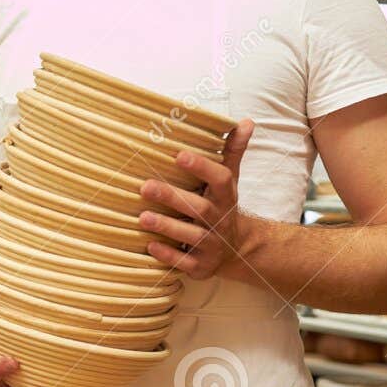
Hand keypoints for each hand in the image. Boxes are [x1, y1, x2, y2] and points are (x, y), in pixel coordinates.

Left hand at [139, 119, 254, 279]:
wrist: (237, 250)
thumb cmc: (221, 207)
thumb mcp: (230, 180)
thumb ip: (232, 152)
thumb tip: (245, 121)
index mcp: (226, 197)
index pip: (219, 179)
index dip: (202, 167)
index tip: (179, 155)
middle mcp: (220, 220)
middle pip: (200, 209)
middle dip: (173, 197)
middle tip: (145, 186)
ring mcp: (211, 245)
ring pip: (191, 236)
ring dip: (167, 226)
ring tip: (142, 217)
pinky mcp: (201, 266)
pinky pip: (184, 263)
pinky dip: (168, 256)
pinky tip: (150, 246)